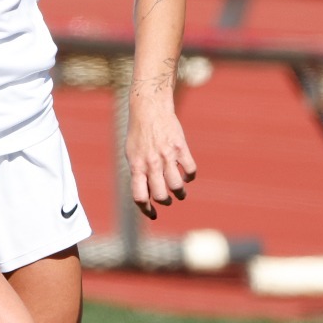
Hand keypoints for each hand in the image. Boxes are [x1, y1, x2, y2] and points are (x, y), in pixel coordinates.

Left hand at [126, 97, 196, 219]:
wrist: (149, 109)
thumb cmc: (138, 133)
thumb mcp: (132, 154)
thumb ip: (138, 173)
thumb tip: (146, 193)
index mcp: (137, 166)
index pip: (139, 196)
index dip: (146, 209)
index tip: (153, 214)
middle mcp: (151, 163)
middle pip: (160, 195)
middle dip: (165, 202)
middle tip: (168, 200)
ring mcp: (167, 156)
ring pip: (177, 186)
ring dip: (180, 193)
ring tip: (180, 193)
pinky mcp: (181, 148)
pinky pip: (190, 170)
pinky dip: (190, 177)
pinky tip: (187, 175)